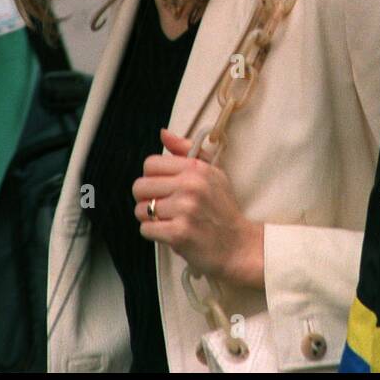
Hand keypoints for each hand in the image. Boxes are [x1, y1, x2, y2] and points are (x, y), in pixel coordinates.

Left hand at [133, 128, 264, 288]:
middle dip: (146, 198)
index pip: (150, 164)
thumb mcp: (213, 173)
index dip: (152, 177)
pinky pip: (145, 229)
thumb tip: (162, 134)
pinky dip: (154, 233)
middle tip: (163, 206)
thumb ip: (187, 150)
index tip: (164, 187)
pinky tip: (170, 233)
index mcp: (196, 168)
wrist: (239, 245)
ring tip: (169, 220)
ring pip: (141, 209)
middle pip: (140, 186)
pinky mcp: (178, 233)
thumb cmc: (223, 208)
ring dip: (150, 218)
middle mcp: (190, 186)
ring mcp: (184, 210)